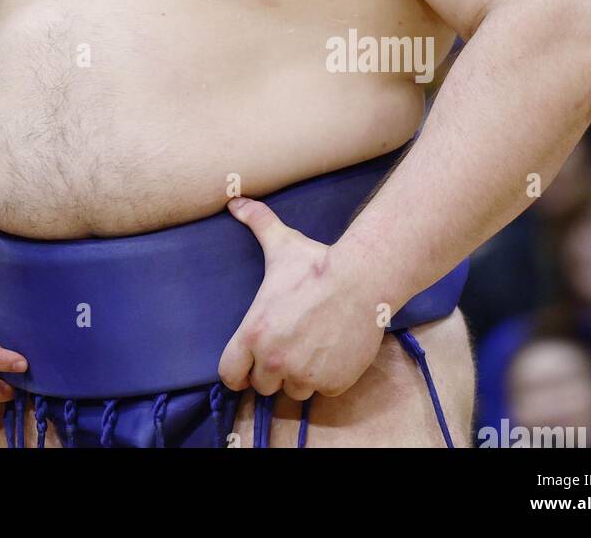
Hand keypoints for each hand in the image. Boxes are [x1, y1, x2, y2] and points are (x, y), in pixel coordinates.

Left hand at [217, 197, 384, 401]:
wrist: (361, 279)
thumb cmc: (316, 263)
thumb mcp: (280, 243)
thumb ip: (255, 222)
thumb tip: (234, 199)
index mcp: (254, 333)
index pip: (229, 374)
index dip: (237, 370)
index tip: (246, 365)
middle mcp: (276, 360)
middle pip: (262, 385)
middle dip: (271, 370)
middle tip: (285, 349)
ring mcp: (306, 375)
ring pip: (294, 391)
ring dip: (299, 377)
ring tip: (309, 350)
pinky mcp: (334, 383)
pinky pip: (324, 391)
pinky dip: (327, 378)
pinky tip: (332, 353)